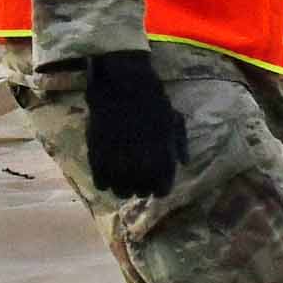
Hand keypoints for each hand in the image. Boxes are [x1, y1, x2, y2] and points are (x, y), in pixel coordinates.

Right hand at [76, 49, 186, 202]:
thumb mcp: (176, 122)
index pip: (162, 191)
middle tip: (136, 174)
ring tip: (121, 174)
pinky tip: (107, 169)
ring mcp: (119, 166)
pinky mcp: (98, 160)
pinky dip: (104, 179)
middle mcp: (142, 169)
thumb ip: (180, 145)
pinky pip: (101, 184)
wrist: (124, 88)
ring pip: (120, 193)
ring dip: (122, 186)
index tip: (154, 179)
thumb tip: (184, 163)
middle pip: (141, 194)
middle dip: (140, 186)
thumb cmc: (154, 103)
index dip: (158, 186)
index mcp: (164, 161)